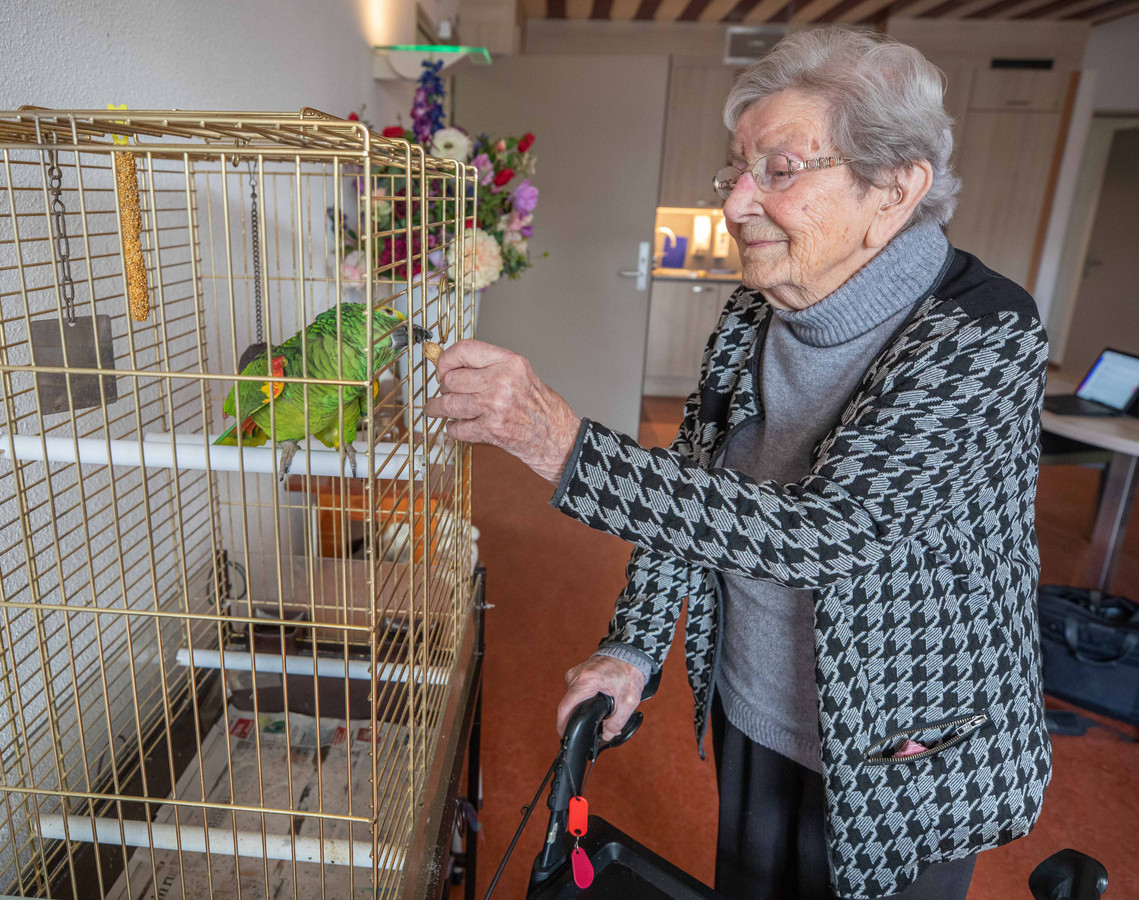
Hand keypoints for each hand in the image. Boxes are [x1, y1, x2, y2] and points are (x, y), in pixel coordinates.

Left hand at [424, 339, 581, 483]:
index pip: (465, 350)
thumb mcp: (522, 374)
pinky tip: (456, 426)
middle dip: (443, 387)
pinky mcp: (491, 430)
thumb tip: (456, 365)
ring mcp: (495, 407)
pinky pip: (457, 428)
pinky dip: (452, 429)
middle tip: (445, 391)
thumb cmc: (542, 408)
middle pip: (452, 379)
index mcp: (509, 363)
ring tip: (436, 409)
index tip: (443, 368)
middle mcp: (501, 382)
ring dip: (438, 408)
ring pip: (448, 403)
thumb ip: (491, 366)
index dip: (447, 359)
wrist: (558, 438)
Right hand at [557, 655, 646, 741]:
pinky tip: (597, 700)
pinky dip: (584, 698)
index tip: (565, 734)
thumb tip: (606, 735)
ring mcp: (576, 672)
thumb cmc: (629, 672)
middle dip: (580, 717)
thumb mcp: (628, 700)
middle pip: (569, 705)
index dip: (563, 724)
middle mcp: (576, 675)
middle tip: (596, 724)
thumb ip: (617, 721)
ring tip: (601, 709)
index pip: (565, 707)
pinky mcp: (578, 673)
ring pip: (573, 698)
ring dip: (583, 707)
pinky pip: (576, 691)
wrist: (631, 654)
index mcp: (586, 681)